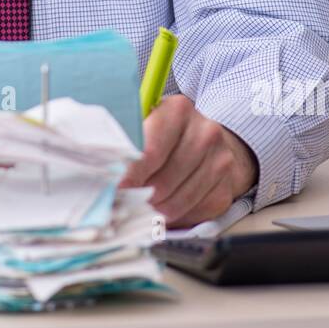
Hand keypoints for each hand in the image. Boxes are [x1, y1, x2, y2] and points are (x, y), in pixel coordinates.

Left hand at [119, 95, 258, 227]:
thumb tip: (101, 172)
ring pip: (176, 202)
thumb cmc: (165, 134)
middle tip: (123, 201)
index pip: (148, 152)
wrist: (209, 142)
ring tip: (142, 204)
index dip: (126, 176)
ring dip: (154, 210)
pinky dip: (173, 217)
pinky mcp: (226, 188)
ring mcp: (220, 161)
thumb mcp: (144, 122)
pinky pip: (193, 214)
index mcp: (178, 110)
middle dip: (139, 197)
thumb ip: (124, 139)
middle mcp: (205, 133)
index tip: (112, 190)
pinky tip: (164, 207)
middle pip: (162, 182)